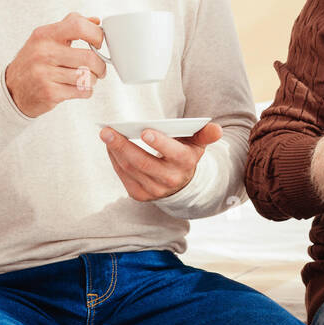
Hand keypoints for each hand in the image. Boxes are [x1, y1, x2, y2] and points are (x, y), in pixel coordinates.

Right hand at [5, 12, 107, 117]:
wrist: (13, 89)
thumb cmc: (35, 61)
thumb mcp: (46, 38)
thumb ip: (70, 26)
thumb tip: (96, 21)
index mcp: (44, 35)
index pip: (78, 26)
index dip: (96, 34)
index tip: (99, 43)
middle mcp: (43, 52)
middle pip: (89, 57)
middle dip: (100, 66)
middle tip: (98, 68)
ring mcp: (45, 74)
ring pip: (88, 76)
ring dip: (92, 80)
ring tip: (84, 78)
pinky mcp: (50, 93)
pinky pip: (82, 91)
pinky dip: (85, 91)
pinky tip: (76, 88)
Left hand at [100, 123, 222, 201]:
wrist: (181, 183)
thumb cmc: (186, 154)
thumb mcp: (198, 144)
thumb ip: (206, 134)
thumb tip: (217, 129)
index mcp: (185, 164)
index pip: (174, 154)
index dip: (160, 143)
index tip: (145, 131)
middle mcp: (170, 179)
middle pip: (144, 163)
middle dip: (124, 146)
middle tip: (108, 131)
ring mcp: (154, 190)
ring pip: (130, 169)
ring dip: (115, 151)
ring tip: (106, 135)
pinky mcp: (140, 195)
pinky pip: (124, 176)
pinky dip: (115, 160)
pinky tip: (110, 147)